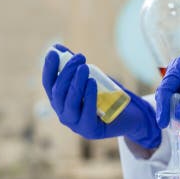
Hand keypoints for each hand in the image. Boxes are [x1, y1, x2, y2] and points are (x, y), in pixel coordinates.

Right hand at [42, 44, 160, 148]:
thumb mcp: (91, 79)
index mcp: (60, 102)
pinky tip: (91, 83)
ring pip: (70, 103)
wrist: (130, 116)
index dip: (49, 68)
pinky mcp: (90, 131)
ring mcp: (75, 124)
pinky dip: (88, 96)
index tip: (53, 52)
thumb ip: (75, 66)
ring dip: (76, 83)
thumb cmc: (107, 96)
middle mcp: (63, 114)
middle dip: (67, 73)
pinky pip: (86, 113)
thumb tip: (59, 47)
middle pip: (59, 93)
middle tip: (79, 57)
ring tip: (84, 68)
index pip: (49, 84)